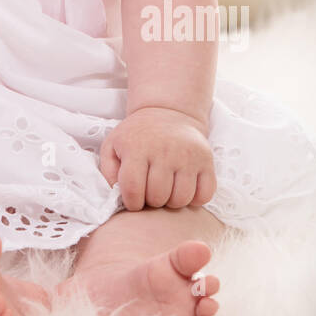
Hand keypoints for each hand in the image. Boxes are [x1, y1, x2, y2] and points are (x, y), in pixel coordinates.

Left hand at [98, 106, 216, 210]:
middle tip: (150, 192)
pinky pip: (204, 194)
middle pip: (158, 197)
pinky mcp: (206, 160)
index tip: (134, 199)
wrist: (167, 113)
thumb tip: (117, 195)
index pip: (133, 190)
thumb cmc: (137, 135)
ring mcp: (188, 156)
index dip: (132, 203)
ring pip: (181, 199)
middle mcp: (164, 151)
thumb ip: (108, 171)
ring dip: (172, 202)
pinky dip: (195, 199)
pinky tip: (183, 188)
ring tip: (166, 190)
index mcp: (137, 148)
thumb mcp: (113, 146)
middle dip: (151, 201)